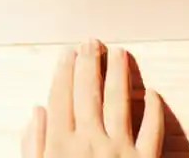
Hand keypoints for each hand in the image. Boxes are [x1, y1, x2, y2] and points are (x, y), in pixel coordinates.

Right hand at [22, 40, 164, 157]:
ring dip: (119, 74)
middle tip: (91, 42)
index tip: (67, 52)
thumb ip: (34, 147)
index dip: (64, 73)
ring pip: (120, 103)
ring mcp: (120, 151)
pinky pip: (152, 131)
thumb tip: (38, 113)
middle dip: (89, 64)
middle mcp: (91, 143)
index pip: (61, 99)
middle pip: (89, 94)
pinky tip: (152, 93)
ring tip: (119, 52)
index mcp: (61, 146)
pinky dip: (154, 110)